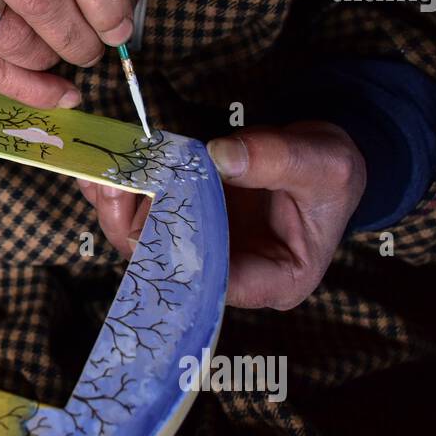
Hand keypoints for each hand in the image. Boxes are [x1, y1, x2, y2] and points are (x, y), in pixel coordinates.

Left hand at [77, 122, 366, 310]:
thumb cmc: (333, 171)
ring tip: (102, 172)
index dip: (176, 251)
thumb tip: (219, 154)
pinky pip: (148, 216)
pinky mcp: (190, 221)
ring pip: (149, 243)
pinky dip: (127, 192)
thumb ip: (276, 159)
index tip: (151, 211)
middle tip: (112, 185)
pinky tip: (106, 169)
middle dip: (133, 227)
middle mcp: (234, 274)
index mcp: (276, 279)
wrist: (326, 155)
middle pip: (170, 267)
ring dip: (121, 208)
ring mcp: (207, 248)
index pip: (216, 282)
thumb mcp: (323, 163)